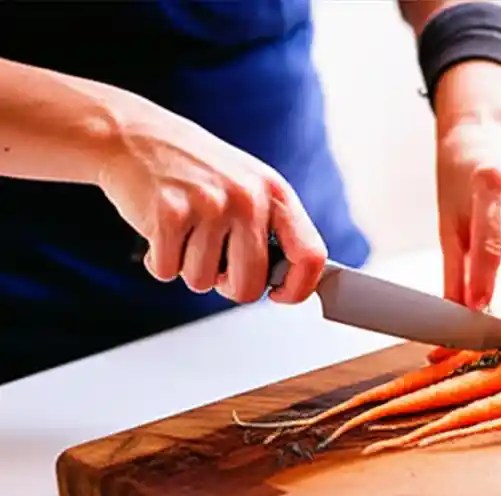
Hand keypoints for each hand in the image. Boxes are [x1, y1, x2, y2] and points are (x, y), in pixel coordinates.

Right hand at [97, 99, 326, 303]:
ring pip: (202, 282)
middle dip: (228, 287)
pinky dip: (158, 261)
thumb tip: (286, 280)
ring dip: (187, 268)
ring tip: (182, 232)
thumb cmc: (193, 168)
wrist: (131, 135)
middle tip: (213, 264)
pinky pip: (167, 271)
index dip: (297, 287)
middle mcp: (248, 198)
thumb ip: (270, 228)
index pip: (310, 255)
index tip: (279, 295)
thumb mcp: (247, 185)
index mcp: (275, 192)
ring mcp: (209, 205)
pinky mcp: (169, 214)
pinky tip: (158, 231)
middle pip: (250, 286)